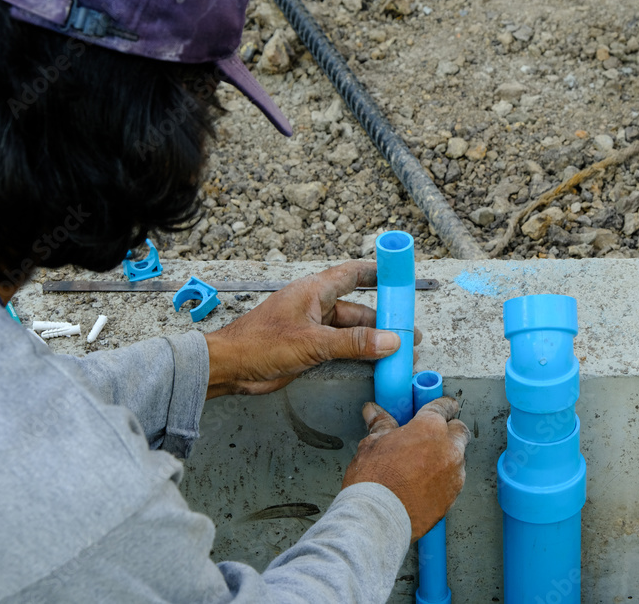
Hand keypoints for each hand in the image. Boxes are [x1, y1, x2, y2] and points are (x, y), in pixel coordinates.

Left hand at [204, 261, 420, 397]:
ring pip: (351, 331)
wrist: (230, 367)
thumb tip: (390, 341)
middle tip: (408, 332)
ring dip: (373, 340)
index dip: (378, 271)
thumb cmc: (259, 344)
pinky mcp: (309, 348)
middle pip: (359, 308)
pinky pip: (341, 347)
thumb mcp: (312, 342)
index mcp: (315, 291)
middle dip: (384, 319)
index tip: (400, 274)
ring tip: (398, 350)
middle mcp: (316, 306)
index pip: (353, 274)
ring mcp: (313, 327)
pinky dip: (358, 353)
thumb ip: (353, 343)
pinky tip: (374, 361)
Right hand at [342, 398, 470, 540]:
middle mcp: (448, 449)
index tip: (444, 406)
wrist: (378, 519)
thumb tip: (374, 412)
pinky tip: (424, 484)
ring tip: (424, 465)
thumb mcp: (372, 445)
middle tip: (432, 435)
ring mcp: (454, 475)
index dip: (443, 405)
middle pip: (460, 431)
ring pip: (458, 458)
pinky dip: (443, 479)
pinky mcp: (452, 498)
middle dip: (450, 430)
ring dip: (446, 457)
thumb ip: (380, 425)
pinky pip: (453, 481)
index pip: (443, 407)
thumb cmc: (374, 481)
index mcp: (430, 429)